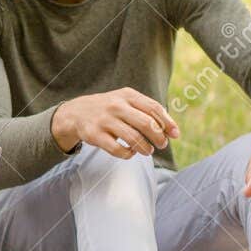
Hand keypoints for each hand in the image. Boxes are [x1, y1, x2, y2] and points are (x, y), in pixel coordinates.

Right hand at [51, 88, 179, 157]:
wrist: (75, 112)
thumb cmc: (109, 108)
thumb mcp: (125, 101)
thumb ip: (147, 111)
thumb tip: (172, 130)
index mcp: (127, 95)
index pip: (154, 108)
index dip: (167, 123)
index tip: (175, 135)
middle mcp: (116, 106)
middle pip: (146, 123)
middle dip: (158, 137)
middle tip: (162, 145)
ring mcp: (105, 121)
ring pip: (133, 138)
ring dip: (145, 148)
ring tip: (147, 151)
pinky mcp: (95, 135)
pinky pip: (117, 150)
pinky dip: (128, 154)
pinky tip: (130, 152)